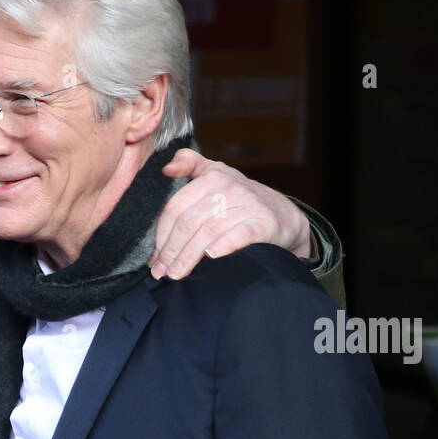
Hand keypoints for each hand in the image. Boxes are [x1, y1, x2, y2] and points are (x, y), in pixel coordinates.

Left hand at [151, 148, 311, 278]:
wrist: (282, 216)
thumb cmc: (239, 200)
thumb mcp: (215, 173)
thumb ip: (189, 164)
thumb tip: (166, 168)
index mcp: (211, 176)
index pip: (176, 207)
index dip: (161, 234)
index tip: (155, 257)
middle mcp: (229, 188)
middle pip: (189, 222)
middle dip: (171, 250)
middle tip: (161, 272)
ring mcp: (247, 205)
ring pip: (208, 232)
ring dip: (188, 256)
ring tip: (176, 275)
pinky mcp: (263, 224)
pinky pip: (239, 235)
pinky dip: (223, 246)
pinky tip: (210, 257)